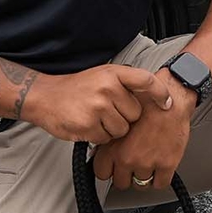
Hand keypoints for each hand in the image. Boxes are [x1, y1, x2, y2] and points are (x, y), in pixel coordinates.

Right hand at [24, 65, 172, 142]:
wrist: (45, 97)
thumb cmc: (77, 88)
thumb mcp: (102, 75)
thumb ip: (125, 83)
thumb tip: (154, 96)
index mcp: (113, 73)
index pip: (145, 81)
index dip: (160, 93)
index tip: (167, 104)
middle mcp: (107, 88)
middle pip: (135, 114)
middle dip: (125, 118)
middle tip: (107, 111)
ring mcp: (97, 107)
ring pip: (122, 130)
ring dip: (112, 129)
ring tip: (96, 117)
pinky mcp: (88, 125)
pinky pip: (106, 139)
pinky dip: (99, 137)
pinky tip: (88, 125)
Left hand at [93, 72, 194, 189]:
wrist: (172, 98)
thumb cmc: (148, 102)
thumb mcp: (118, 119)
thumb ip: (108, 139)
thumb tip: (100, 153)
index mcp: (112, 147)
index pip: (102, 173)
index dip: (110, 170)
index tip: (114, 167)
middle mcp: (127, 158)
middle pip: (121, 183)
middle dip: (127, 175)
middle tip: (133, 165)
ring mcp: (146, 163)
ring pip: (140, 184)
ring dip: (144, 176)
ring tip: (148, 162)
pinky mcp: (166, 165)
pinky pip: (160, 184)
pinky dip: (160, 178)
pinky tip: (160, 168)